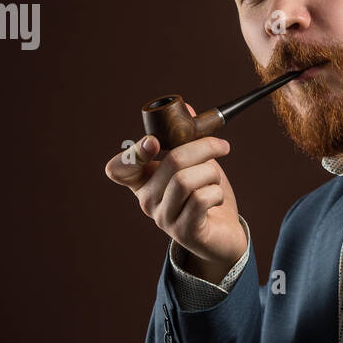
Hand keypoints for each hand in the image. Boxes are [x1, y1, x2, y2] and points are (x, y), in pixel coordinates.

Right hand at [105, 103, 246, 280]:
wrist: (224, 235)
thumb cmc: (206, 196)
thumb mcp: (197, 163)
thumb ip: (188, 138)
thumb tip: (186, 107)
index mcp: (143, 181)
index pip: (118, 169)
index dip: (132, 153)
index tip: (154, 141)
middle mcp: (147, 201)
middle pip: (172, 162)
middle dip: (203, 147)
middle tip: (221, 146)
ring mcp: (164, 219)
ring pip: (187, 180)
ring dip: (212, 172)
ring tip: (215, 180)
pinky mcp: (185, 232)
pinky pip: (202, 199)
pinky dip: (216, 192)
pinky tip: (216, 198)